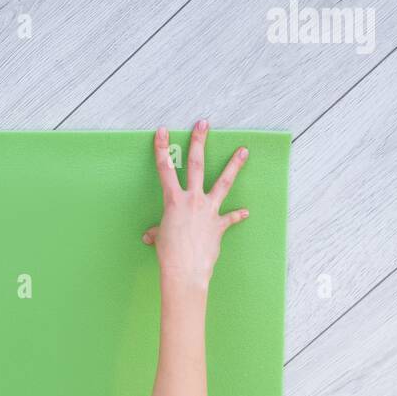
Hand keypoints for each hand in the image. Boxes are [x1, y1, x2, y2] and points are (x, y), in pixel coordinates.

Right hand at [142, 122, 247, 290]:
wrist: (184, 271)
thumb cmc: (169, 256)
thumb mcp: (160, 238)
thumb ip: (157, 232)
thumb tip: (152, 235)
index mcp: (174, 201)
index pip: (165, 169)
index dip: (163, 149)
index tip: (164, 131)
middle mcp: (193, 200)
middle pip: (196, 164)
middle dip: (199, 142)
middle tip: (204, 124)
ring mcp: (208, 211)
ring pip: (223, 182)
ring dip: (234, 165)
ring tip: (244, 151)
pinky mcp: (219, 225)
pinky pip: (230, 219)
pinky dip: (237, 216)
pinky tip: (245, 212)